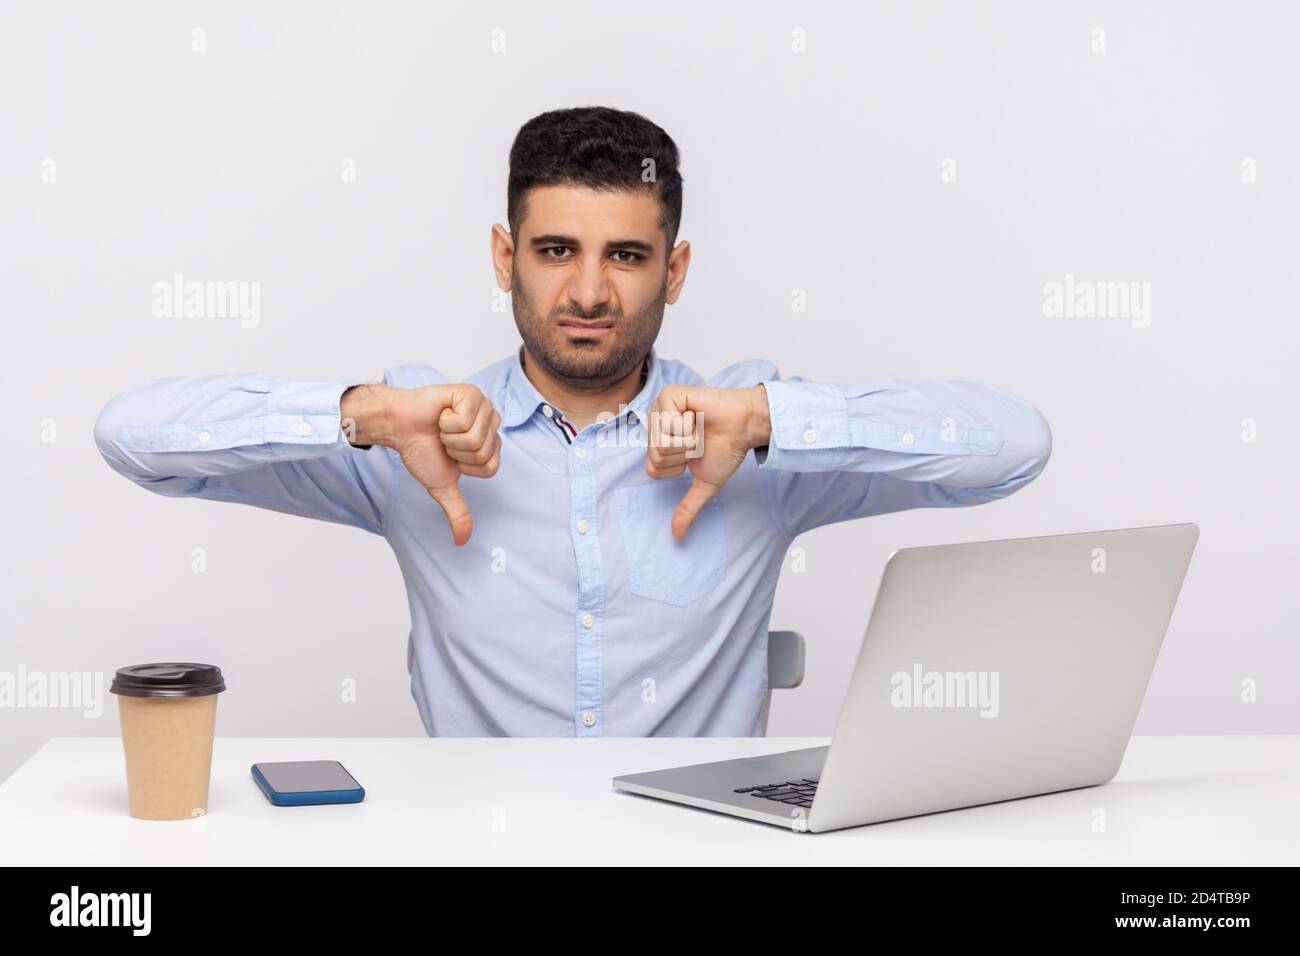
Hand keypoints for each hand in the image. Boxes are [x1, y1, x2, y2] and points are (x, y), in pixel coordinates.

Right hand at [344, 383, 500, 545]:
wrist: (399, 427)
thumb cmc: (421, 450)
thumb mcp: (442, 486)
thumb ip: (457, 512)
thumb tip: (462, 541)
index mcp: (490, 443)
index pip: (490, 468)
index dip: (465, 467)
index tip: (450, 455)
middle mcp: (491, 423)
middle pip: (484, 453)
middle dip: (456, 452)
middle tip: (444, 440)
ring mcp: (483, 406)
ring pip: (475, 438)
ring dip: (449, 437)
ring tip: (441, 427)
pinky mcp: (470, 393)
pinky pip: (465, 420)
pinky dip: (446, 422)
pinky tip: (440, 414)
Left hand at [646, 383, 770, 540]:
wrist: (745, 427)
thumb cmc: (725, 448)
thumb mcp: (705, 483)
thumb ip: (688, 507)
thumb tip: (677, 536)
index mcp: (658, 444)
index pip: (653, 470)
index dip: (677, 468)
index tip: (694, 456)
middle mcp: (655, 426)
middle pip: (656, 456)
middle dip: (685, 454)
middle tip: (699, 440)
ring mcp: (660, 408)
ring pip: (661, 441)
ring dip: (688, 440)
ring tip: (699, 427)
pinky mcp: (670, 395)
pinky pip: (669, 422)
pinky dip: (689, 424)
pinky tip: (697, 415)